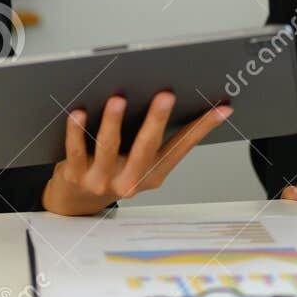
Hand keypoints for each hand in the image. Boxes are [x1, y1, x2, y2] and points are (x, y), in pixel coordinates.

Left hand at [41, 91, 232, 215]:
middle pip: (146, 147)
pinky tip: (79, 112)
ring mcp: (102, 179)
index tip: (221, 108)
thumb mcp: (141, 164)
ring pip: (108, 146)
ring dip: (113, 121)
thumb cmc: (113, 173)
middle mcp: (129, 180)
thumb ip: (156, 139)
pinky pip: (75, 150)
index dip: (202, 127)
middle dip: (157, 119)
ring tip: (118, 99)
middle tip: (166, 95)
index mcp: (153, 174)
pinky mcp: (75, 175)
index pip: (181, 146)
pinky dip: (76, 131)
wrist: (76, 201)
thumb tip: (175, 99)